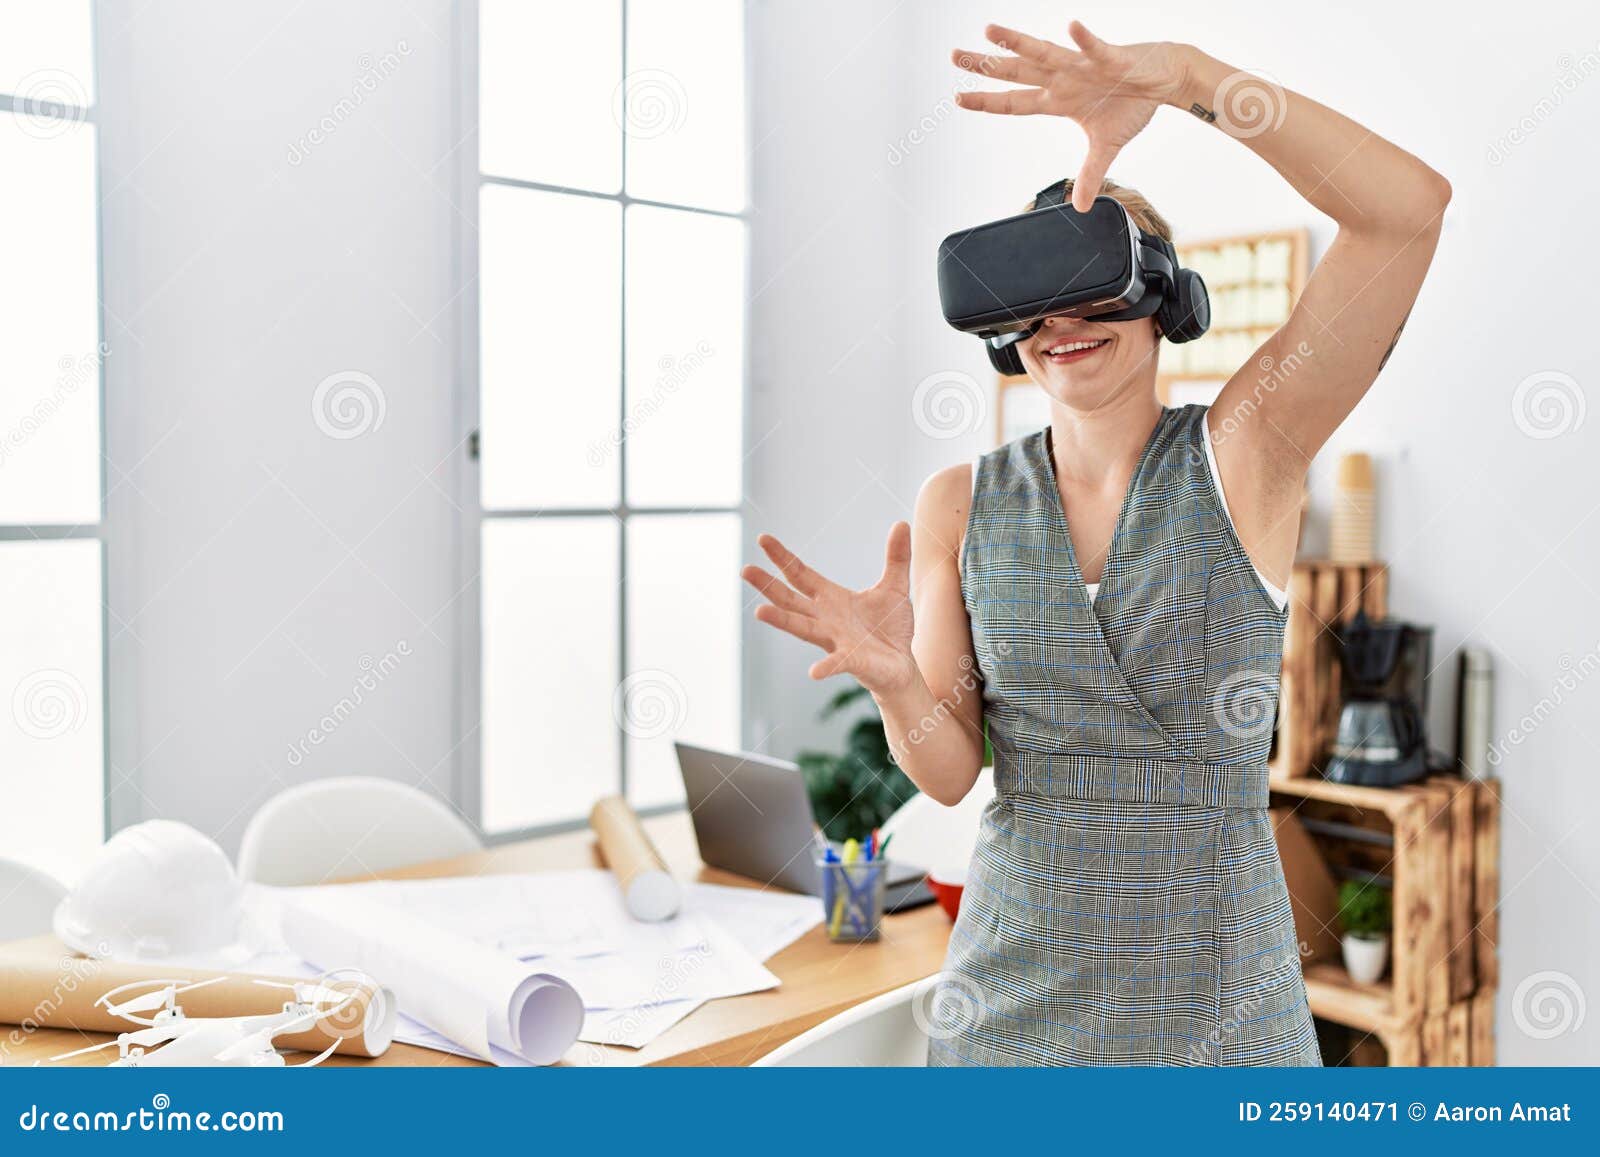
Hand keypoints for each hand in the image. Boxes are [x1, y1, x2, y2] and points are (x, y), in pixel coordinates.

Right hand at [742, 524, 918, 694]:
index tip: (763, 539)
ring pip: (803, 628)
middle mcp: (825, 619)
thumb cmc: (891, 628)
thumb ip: (896, 558)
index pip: (800, 574)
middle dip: (768, 586)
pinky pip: (837, 663)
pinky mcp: (852, 661)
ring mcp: (835, 641)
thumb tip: (901, 524)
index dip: (782, 557)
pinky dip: (826, 667)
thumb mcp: (895, 587)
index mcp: (831, 599)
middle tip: (745, 570)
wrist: (901, 666)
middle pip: (790, 600)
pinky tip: (814, 672)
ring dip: (782, 620)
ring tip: (760, 611)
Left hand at [952, 21, 1189, 210]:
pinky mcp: (1110, 58)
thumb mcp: (1107, 148)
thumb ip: (1090, 174)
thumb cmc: (1131, 104)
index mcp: (1058, 100)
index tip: (957, 99)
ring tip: (990, 32)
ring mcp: (1083, 66)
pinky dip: (1085, 40)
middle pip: (1017, 72)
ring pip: (1044, 53)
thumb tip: (1080, 208)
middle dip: (986, 65)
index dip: (987, 102)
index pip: (1015, 103)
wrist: (1164, 78)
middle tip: (953, 56)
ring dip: (1017, 43)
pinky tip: (1071, 27)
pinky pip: (1095, 48)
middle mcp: (1062, 79)